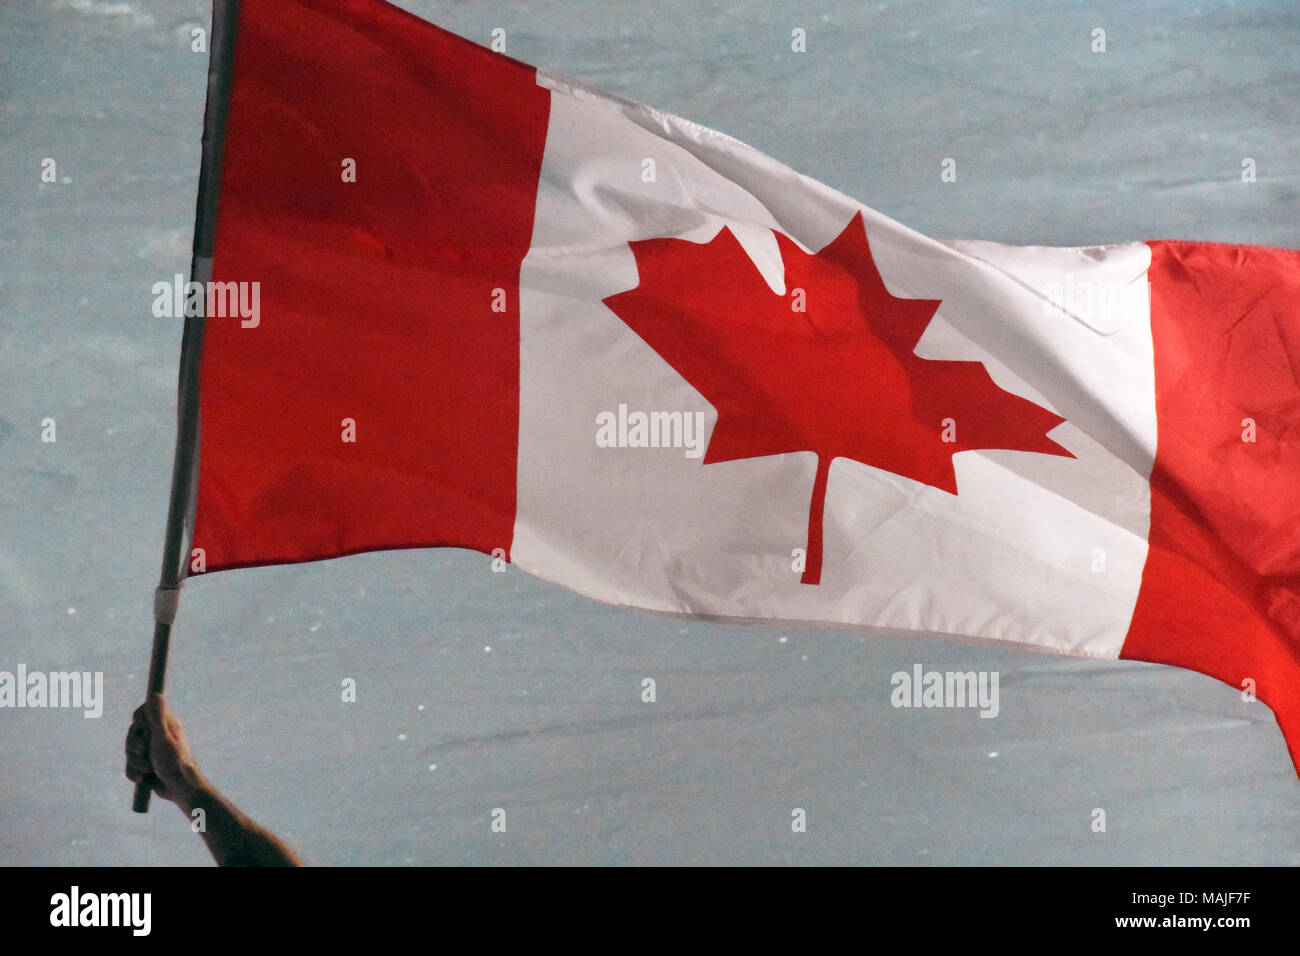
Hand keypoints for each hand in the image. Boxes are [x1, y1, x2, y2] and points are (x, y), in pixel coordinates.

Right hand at [125, 693, 204, 807]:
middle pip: (132, 734)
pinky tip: (144, 779)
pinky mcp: (147, 764)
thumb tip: (156, 694)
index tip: (140, 727)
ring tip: (148, 769)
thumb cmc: (174, 762)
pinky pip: (130, 766)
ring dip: (135, 763)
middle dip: (133, 746)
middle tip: (144, 752)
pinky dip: (134, 773)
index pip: (142, 713)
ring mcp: (152, 750)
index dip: (138, 720)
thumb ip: (157, 717)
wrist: (180, 789)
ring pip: (129, 752)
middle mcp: (158, 735)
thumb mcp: (163, 738)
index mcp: (165, 724)